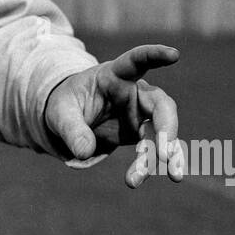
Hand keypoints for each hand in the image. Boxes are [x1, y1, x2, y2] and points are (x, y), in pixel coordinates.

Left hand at [43, 44, 184, 187]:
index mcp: (115, 75)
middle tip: (164, 154)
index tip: (174, 54)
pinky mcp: (141, 135)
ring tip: (148, 179)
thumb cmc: (67, 104)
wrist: (70, 119)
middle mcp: (135, 93)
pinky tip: (137, 179)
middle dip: (166, 128)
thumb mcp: (60, 112)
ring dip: (160, 156)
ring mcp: (141, 115)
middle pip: (160, 105)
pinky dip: (148, 166)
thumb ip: (71, 129)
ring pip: (160, 133)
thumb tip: (84, 152)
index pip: (137, 61)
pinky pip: (152, 150)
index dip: (155, 55)